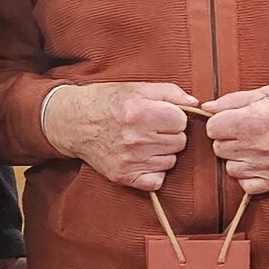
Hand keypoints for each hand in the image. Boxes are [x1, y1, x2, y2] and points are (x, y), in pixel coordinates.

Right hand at [42, 81, 196, 190]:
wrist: (73, 122)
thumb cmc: (106, 101)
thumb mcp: (136, 87)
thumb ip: (169, 92)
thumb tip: (195, 103)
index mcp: (139, 112)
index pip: (181, 121)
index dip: (174, 116)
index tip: (162, 114)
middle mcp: (134, 138)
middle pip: (179, 142)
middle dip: (170, 134)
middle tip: (152, 128)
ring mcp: (128, 160)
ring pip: (171, 161)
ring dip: (163, 152)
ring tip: (145, 141)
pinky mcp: (123, 176)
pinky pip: (157, 180)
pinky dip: (155, 172)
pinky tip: (143, 158)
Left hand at [204, 78, 268, 195]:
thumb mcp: (267, 91)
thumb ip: (233, 101)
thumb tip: (207, 107)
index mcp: (253, 121)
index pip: (212, 129)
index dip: (220, 122)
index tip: (231, 118)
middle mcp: (259, 146)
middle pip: (219, 148)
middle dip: (228, 138)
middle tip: (246, 129)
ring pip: (231, 168)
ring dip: (238, 157)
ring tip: (255, 144)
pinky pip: (247, 185)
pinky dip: (249, 175)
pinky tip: (259, 161)